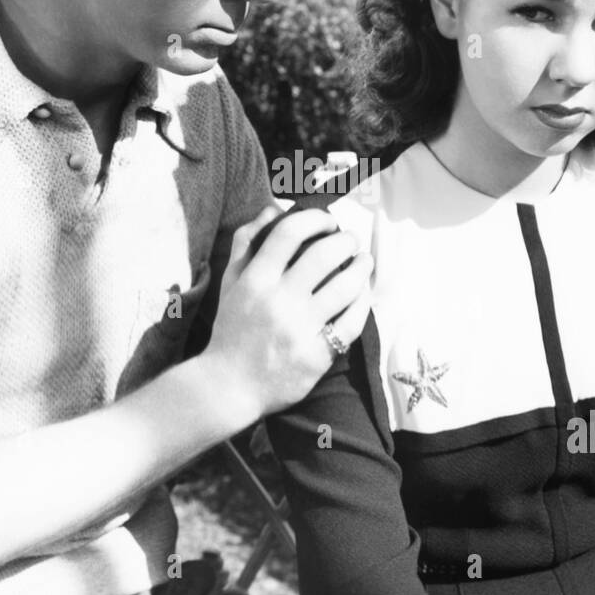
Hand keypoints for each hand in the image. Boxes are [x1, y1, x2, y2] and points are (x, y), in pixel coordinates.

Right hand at [204, 205, 371, 417]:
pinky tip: (363, 294)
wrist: (229, 385)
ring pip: (345, 286)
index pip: (290, 232)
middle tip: (351, 241)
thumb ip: (246, 243)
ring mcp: (299, 329)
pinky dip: (362, 303)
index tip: (327, 222)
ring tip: (365, 261)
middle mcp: (278, 301)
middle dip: (346, 240)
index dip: (315, 219)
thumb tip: (272, 210)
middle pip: (325, 254)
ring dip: (362, 268)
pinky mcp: (316, 355)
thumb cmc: (232, 329)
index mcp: (255, 280)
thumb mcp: (230, 283)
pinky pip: (351, 322)